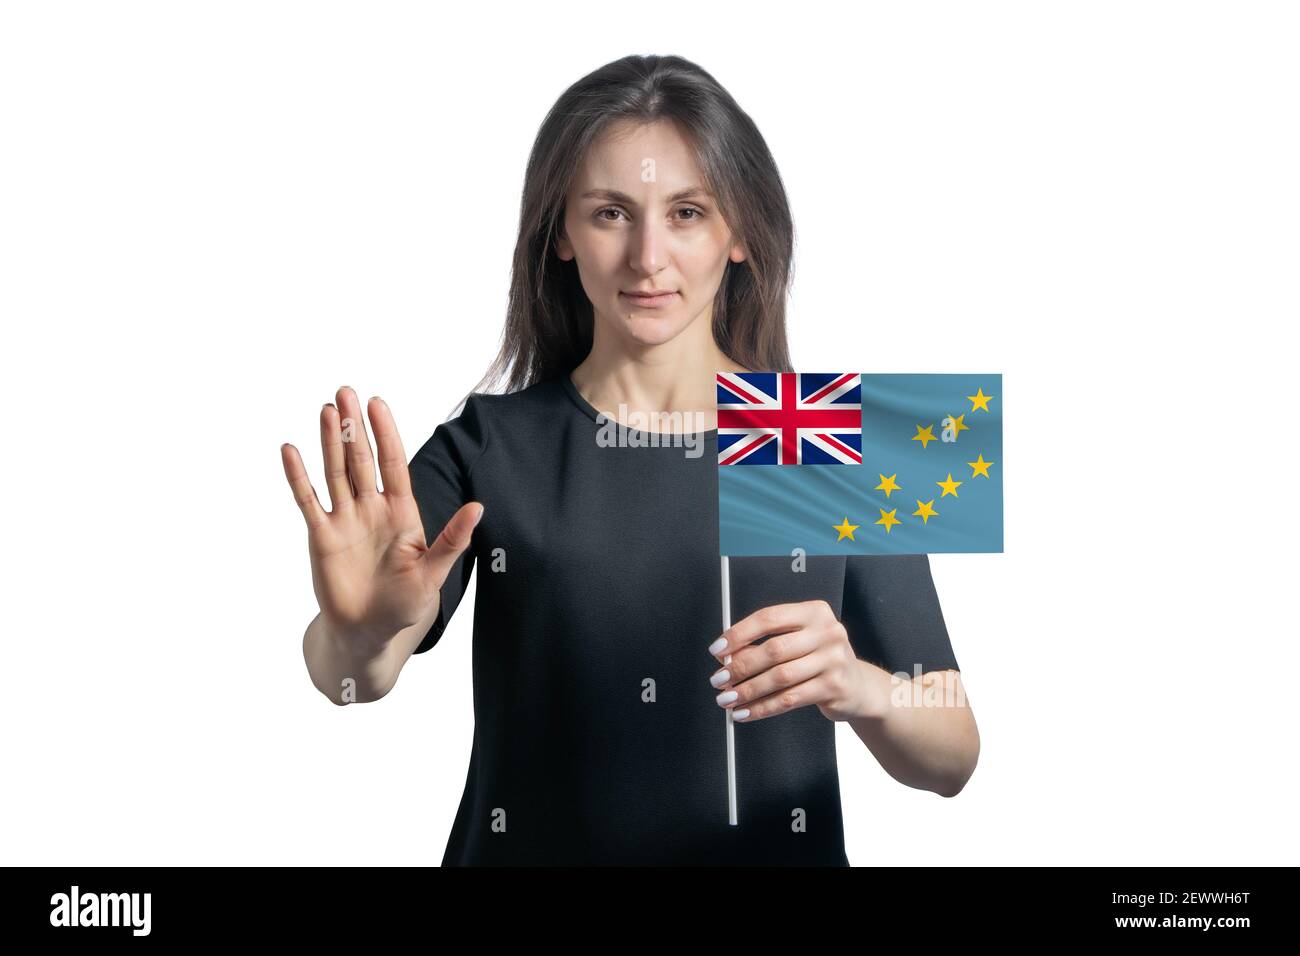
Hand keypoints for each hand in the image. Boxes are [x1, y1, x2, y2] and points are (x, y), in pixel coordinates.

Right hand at [280, 385, 482, 652]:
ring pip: (336, 472)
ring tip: (327, 410)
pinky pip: (308, 500)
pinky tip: (291, 450)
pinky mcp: (322, 536)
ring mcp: (345, 519)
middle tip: (346, 391)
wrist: (369, 632)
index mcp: (402, 512)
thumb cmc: (406, 604)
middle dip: (355, 427)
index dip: (385, 434)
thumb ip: (452, 540)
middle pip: (361, 460)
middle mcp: (372, 508)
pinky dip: (299, 477)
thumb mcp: (433, 573)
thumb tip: (479, 506)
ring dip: (330, 442)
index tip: (377, 403)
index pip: (393, 464)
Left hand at [707, 599, 866, 722]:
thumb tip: (726, 657)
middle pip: (773, 649)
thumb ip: (766, 643)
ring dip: (747, 691)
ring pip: (779, 678)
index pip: (769, 618)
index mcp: (814, 612)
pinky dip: (762, 708)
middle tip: (719, 679)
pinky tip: (746, 712)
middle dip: (740, 667)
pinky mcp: (834, 687)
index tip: (718, 649)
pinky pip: (789, 699)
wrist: (858, 686)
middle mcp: (827, 632)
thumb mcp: (798, 641)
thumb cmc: (820, 659)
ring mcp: (833, 660)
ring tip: (727, 699)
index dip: (739, 634)